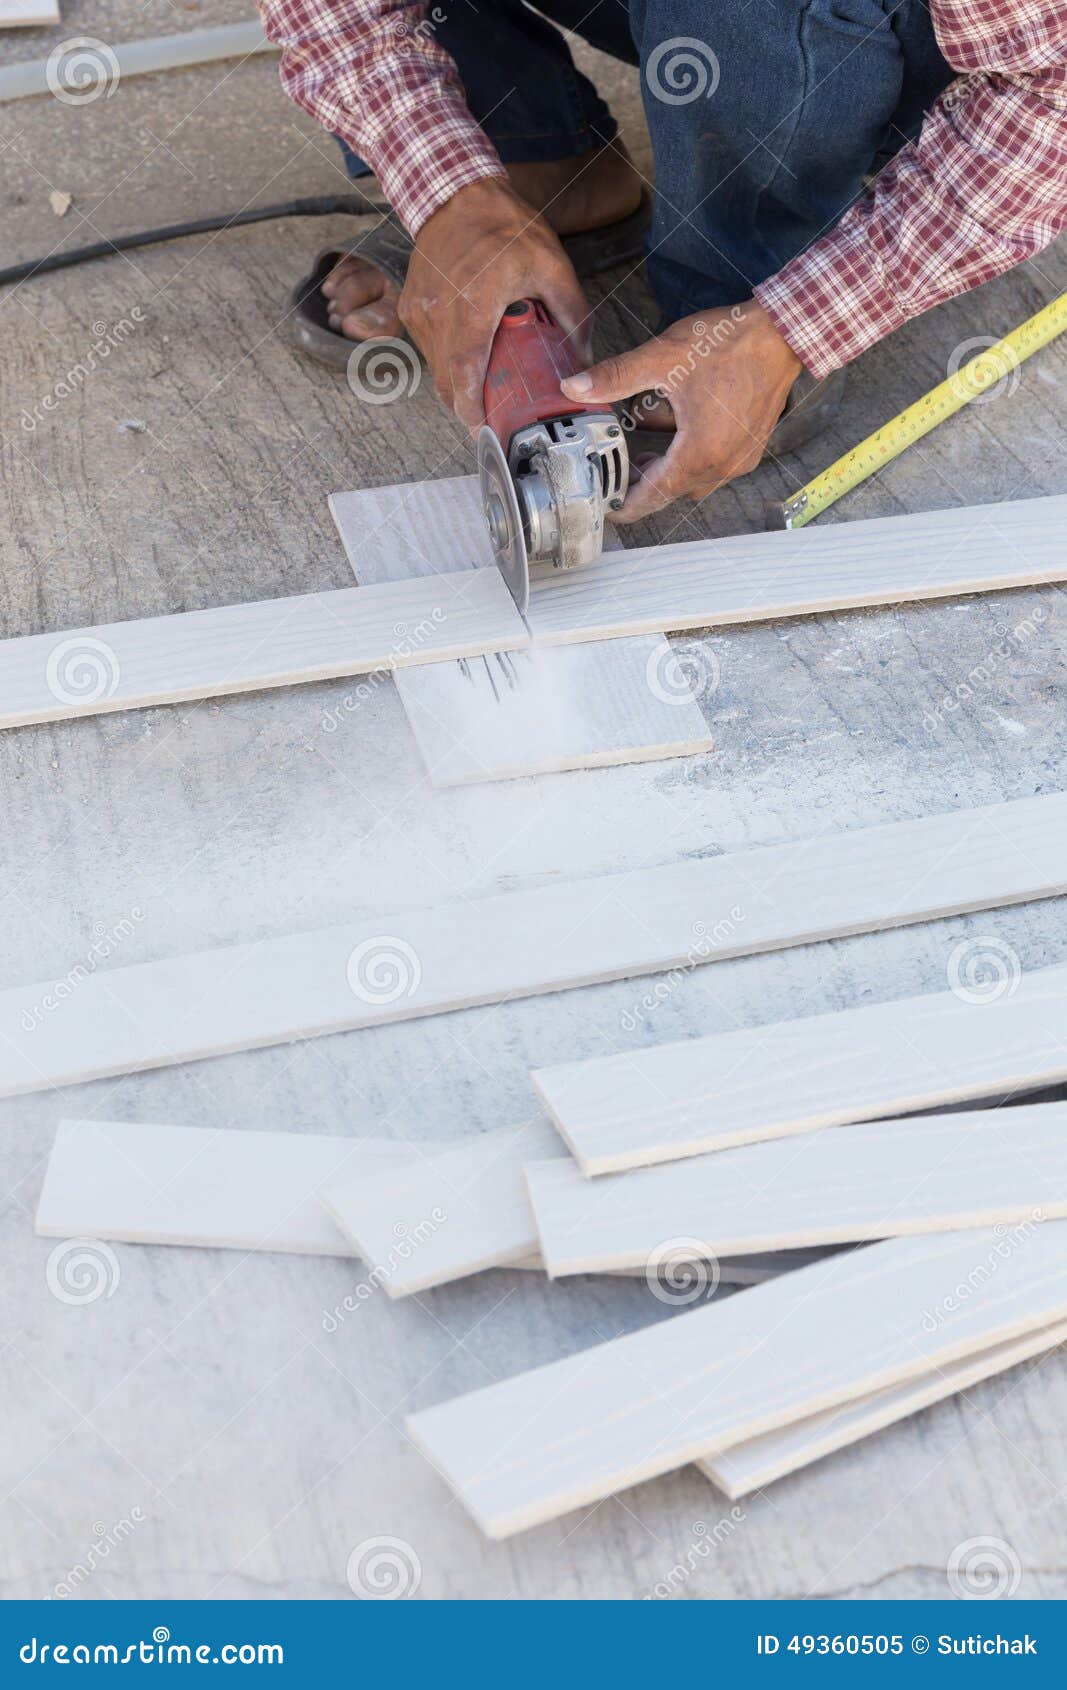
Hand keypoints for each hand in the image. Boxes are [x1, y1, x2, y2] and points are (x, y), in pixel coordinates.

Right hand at [399, 178, 592, 432]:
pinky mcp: (411, 308)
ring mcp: (420, 312)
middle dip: (468, 409)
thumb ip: (572, 315)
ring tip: (486, 391)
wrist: (456, 193)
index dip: (473, 410)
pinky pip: (430, 351)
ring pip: (436, 371)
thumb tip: (585, 359)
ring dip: (459, 387)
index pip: (465, 373)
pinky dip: (448, 364)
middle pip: (447, 384)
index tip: (487, 432)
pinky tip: (470, 360)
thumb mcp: (552, 265)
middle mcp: (439, 313)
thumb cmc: (504, 226)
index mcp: (473, 304)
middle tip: (494, 421)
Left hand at [560, 301, 802, 520]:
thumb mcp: (663, 357)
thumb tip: (574, 387)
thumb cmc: (730, 343)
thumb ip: (615, 376)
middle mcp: (723, 465)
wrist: (782, 332)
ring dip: (668, 474)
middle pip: (672, 493)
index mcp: (699, 452)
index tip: (607, 507)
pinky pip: (714, 469)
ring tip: (645, 454)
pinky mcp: (751, 448)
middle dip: (643, 487)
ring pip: (694, 483)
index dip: (626, 504)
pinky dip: (692, 462)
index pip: (653, 495)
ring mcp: (741, 459)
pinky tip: (680, 439)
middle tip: (617, 474)